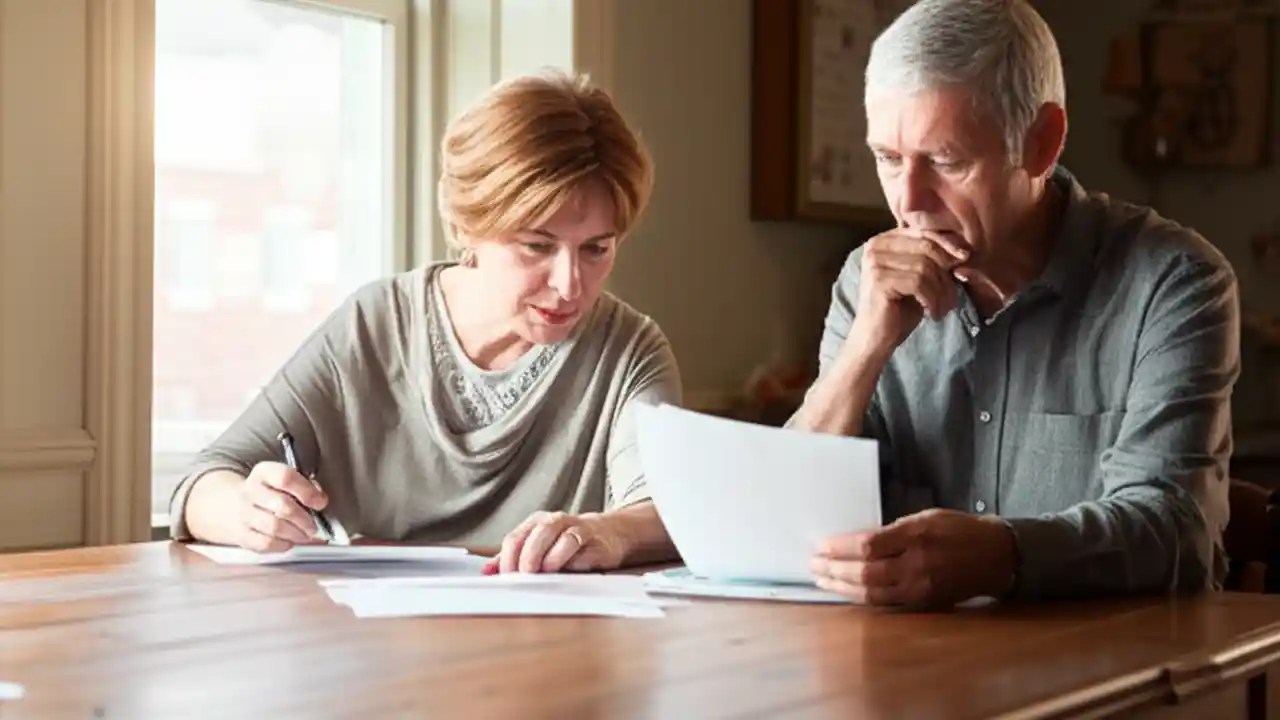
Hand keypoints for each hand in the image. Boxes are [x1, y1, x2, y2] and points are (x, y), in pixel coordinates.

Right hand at [230, 462, 329, 552]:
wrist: (229, 505)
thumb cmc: (266, 493)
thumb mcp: (280, 480)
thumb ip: (303, 486)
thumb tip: (321, 500)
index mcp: (264, 472)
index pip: (286, 478)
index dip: (307, 491)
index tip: (321, 502)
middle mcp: (251, 491)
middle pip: (282, 506)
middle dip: (304, 519)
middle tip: (314, 526)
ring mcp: (243, 513)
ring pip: (274, 527)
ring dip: (296, 534)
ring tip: (305, 536)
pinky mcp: (241, 534)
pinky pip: (265, 543)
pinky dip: (282, 545)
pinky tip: (289, 542)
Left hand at [485, 511, 630, 573]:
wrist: (609, 534)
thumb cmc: (569, 545)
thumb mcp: (540, 550)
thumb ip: (514, 560)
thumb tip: (487, 571)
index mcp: (535, 524)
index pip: (514, 539)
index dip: (507, 560)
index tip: (506, 580)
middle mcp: (553, 521)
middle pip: (533, 535)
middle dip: (525, 558)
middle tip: (524, 577)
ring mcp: (573, 526)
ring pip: (554, 534)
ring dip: (545, 556)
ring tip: (543, 572)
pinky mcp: (592, 536)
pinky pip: (577, 542)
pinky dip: (568, 557)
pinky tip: (565, 569)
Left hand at [810, 509, 1015, 606]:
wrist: (996, 557)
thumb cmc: (959, 530)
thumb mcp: (927, 517)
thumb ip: (894, 529)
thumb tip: (859, 540)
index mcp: (917, 536)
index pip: (868, 545)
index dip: (840, 548)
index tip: (820, 546)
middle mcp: (917, 564)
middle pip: (865, 572)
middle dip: (834, 570)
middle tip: (814, 565)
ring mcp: (921, 588)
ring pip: (872, 593)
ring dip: (843, 588)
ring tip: (823, 581)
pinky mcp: (924, 604)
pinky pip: (886, 604)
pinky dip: (863, 598)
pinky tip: (847, 593)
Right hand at [849, 229, 968, 354]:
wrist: (877, 338)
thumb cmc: (900, 309)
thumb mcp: (921, 278)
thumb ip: (934, 259)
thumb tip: (964, 250)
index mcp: (884, 240)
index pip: (923, 231)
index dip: (947, 242)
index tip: (965, 257)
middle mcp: (875, 247)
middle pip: (926, 247)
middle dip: (946, 272)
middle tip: (952, 297)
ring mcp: (875, 263)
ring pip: (925, 266)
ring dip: (941, 291)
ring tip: (942, 309)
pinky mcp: (879, 280)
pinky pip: (919, 283)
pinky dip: (932, 300)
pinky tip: (931, 314)